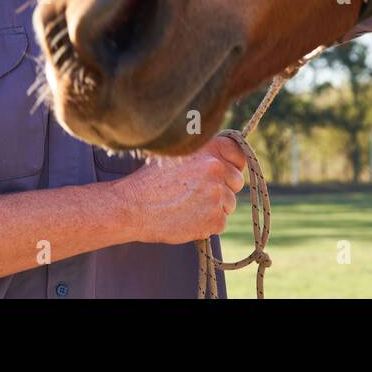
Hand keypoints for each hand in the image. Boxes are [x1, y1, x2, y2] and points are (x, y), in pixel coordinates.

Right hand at [114, 135, 246, 244]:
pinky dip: (207, 224)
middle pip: (236, 181)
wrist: (132, 207)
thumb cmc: (150, 180)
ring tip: (187, 206)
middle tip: (196, 193)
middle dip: (222, 188)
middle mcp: (216, 168)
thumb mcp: (176, 154)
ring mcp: (217, 194)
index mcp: (208, 148)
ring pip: (229, 203)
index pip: (239, 154)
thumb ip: (203, 152)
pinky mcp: (215, 218)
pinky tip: (186, 218)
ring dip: (214, 207)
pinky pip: (220, 222)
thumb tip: (224, 155)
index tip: (224, 172)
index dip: (233, 165)